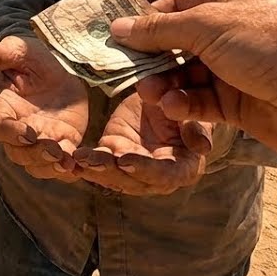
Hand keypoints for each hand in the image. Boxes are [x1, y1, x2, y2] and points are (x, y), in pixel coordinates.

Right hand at [0, 36, 87, 180]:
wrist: (62, 64)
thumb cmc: (34, 57)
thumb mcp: (20, 50)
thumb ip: (1, 54)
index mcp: (2, 106)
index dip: (11, 133)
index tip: (27, 134)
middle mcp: (17, 128)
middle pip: (18, 152)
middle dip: (35, 154)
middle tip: (54, 150)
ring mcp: (39, 139)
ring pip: (37, 164)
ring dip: (50, 166)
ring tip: (67, 163)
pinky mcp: (62, 142)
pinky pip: (61, 162)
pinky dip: (68, 169)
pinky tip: (78, 168)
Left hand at [74, 92, 212, 195]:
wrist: (168, 94)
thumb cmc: (189, 106)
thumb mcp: (194, 113)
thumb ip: (196, 129)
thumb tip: (203, 146)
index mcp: (184, 167)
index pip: (165, 175)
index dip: (145, 170)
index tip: (125, 160)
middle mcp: (158, 175)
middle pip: (134, 180)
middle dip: (112, 173)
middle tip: (94, 162)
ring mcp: (134, 167)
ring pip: (114, 175)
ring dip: (96, 168)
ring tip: (80, 159)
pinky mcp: (116, 153)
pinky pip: (100, 161)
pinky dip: (86, 161)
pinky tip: (73, 156)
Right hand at [108, 0, 276, 161]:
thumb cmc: (270, 43)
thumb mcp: (207, 25)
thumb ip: (159, 29)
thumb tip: (117, 28)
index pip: (179, 4)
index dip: (147, 19)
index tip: (117, 36)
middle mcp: (234, 31)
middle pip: (179, 44)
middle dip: (152, 58)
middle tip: (126, 73)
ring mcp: (238, 70)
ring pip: (187, 76)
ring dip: (165, 85)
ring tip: (149, 95)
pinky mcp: (241, 105)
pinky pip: (202, 103)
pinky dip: (185, 105)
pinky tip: (174, 108)